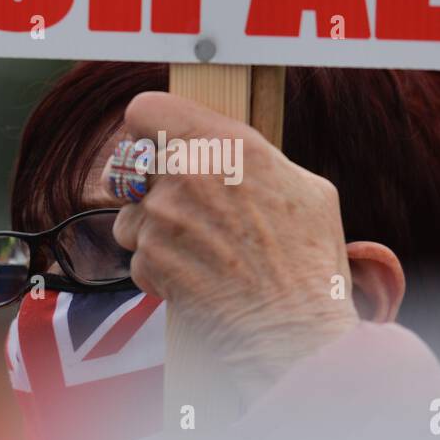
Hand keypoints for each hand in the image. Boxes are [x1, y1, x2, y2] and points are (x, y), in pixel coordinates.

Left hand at [111, 91, 359, 399]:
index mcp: (229, 144)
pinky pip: (137, 258)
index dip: (147, 129)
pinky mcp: (150, 259)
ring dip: (150, 234)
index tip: (156, 145)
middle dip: (145, 187)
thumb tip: (241, 158)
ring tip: (195, 253)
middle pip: (129, 166)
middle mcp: (189, 173)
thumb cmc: (312, 264)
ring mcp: (164, 217)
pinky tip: (196, 280)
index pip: (147, 109)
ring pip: (128, 216)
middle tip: (174, 208)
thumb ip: (259, 161)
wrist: (294, 330)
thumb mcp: (308, 190)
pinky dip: (158, 271)